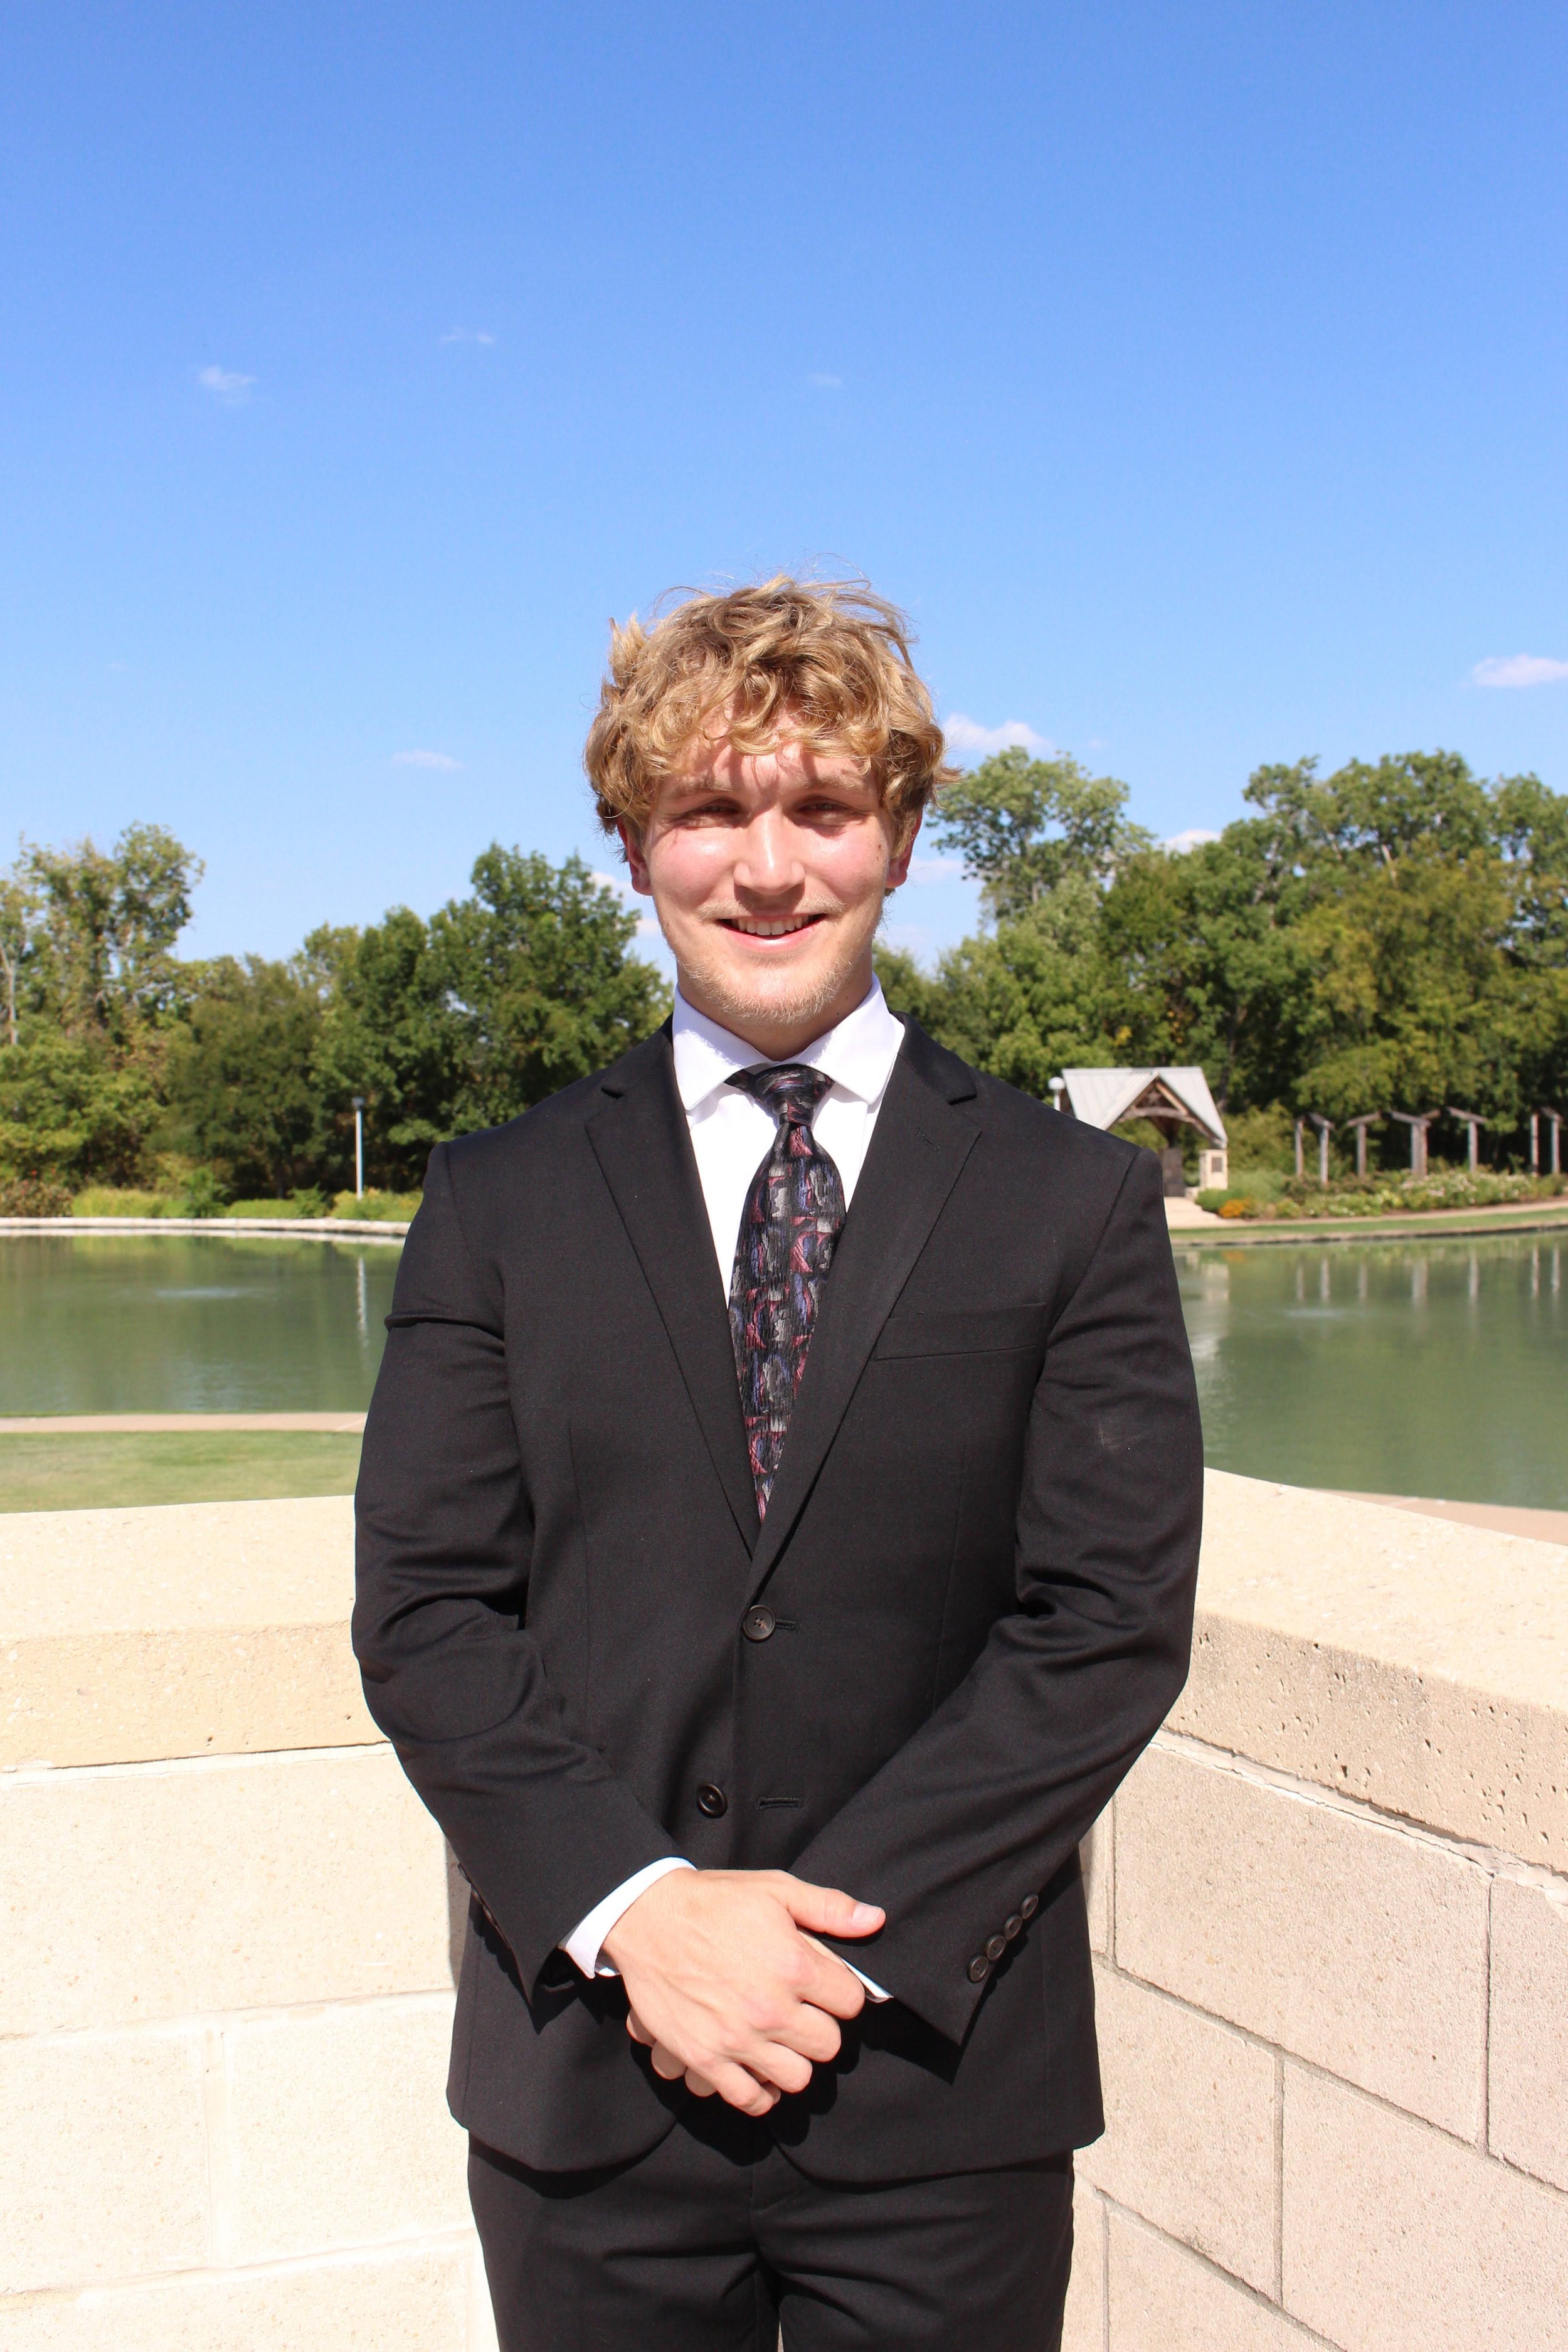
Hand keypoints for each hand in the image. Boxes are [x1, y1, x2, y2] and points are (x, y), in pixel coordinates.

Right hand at [601, 1867, 883, 2117]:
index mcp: (793, 1964)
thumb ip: (828, 1907)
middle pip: (828, 2044)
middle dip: (820, 2027)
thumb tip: (875, 1920)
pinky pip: (750, 2099)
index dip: (841, 1992)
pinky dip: (760, 2091)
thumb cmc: (715, 1901)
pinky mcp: (706, 2058)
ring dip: (794, 2060)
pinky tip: (758, 2068)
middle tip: (801, 2013)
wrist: (647, 1918)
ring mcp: (737, 2038)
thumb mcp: (775, 1889)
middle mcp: (770, 2008)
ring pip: (797, 2078)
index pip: (851, 2001)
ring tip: (780, 2039)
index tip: (824, 1987)